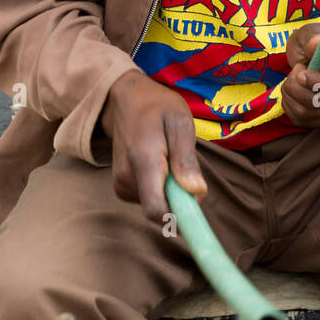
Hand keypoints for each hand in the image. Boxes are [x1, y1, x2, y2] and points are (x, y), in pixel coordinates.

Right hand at [100, 70, 206, 223]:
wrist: (124, 99)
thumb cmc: (157, 107)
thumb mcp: (179, 122)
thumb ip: (186, 158)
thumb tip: (196, 193)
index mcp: (143, 162)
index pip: (156, 210)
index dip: (181, 220)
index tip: (198, 214)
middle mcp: (126, 178)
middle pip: (162, 209)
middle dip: (182, 198)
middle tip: (188, 168)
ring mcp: (121, 184)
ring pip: (158, 204)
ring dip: (172, 190)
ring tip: (172, 159)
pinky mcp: (121, 187)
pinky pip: (150, 198)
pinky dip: (162, 188)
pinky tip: (161, 164)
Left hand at [281, 24, 319, 128]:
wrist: (314, 58)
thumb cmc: (311, 44)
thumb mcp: (309, 34)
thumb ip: (312, 38)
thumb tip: (314, 45)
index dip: (319, 80)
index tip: (300, 74)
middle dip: (296, 88)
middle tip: (291, 75)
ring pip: (311, 113)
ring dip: (290, 98)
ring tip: (290, 84)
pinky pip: (306, 122)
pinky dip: (291, 109)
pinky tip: (291, 96)